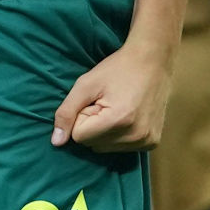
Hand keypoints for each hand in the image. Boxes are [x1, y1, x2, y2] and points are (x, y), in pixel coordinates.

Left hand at [53, 33, 168, 150]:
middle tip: (107, 103)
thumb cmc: (117, 69)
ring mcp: (146, 141)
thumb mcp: (86, 84)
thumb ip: (67, 112)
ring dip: (106, 132)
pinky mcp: (152, 142)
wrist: (153, 60)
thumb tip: (56, 142)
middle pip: (93, 145)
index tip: (96, 101)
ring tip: (118, 108)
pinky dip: (120, 135)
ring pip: (106, 148)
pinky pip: (123, 148)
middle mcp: (135, 136)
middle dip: (94, 126)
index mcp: (118, 121)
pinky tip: (129, 116)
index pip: (80, 137)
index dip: (83, 117)